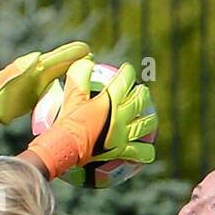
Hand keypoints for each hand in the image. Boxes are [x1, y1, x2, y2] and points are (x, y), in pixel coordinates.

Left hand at [0, 42, 90, 142]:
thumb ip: (23, 68)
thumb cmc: (0, 95)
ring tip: (86, 66)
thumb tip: (39, 56)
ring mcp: (37, 80)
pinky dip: (64, 80)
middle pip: (60, 62)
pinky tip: (71, 84)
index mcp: (34, 67)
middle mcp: (37, 70)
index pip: (57, 58)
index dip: (72, 53)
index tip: (86, 49)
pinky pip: (53, 83)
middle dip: (75, 58)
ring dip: (71, 68)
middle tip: (90, 54)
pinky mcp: (36, 90)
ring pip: (58, 72)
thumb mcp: (12, 80)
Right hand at [27, 59, 156, 179]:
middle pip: (141, 100)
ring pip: (147, 124)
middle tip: (141, 91)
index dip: (128, 72)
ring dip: (150, 119)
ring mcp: (122, 135)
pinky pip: (140, 152)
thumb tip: (88, 62)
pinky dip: (145, 151)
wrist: (64, 147)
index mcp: (110, 100)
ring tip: (148, 117)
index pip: (125, 80)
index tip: (126, 70)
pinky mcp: (121, 151)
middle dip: (143, 93)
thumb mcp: (71, 94)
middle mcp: (120, 117)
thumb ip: (80, 75)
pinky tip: (147, 150)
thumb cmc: (67, 120)